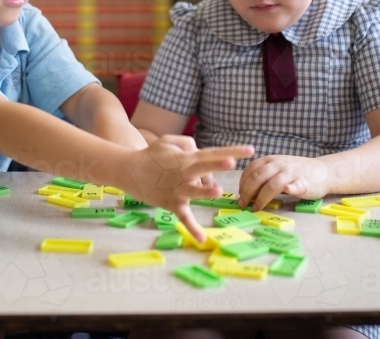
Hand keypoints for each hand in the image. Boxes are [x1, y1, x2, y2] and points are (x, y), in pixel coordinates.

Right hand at [120, 135, 253, 243]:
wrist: (128, 170)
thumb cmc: (150, 155)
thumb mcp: (167, 141)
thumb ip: (187, 143)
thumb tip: (200, 153)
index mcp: (187, 158)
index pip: (213, 153)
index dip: (232, 151)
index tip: (250, 150)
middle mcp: (184, 172)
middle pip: (204, 167)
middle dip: (217, 164)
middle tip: (230, 161)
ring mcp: (178, 189)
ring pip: (194, 190)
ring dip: (205, 191)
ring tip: (217, 190)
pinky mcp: (171, 203)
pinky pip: (183, 217)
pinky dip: (191, 228)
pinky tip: (201, 239)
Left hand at [237, 155, 329, 210]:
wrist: (322, 171)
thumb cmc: (295, 172)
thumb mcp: (276, 168)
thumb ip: (263, 176)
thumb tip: (245, 191)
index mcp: (270, 160)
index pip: (251, 170)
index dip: (242, 183)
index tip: (240, 195)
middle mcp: (279, 164)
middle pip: (258, 177)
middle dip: (248, 192)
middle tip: (243, 204)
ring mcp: (292, 173)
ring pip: (273, 184)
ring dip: (262, 197)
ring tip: (256, 208)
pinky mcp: (305, 183)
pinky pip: (297, 185)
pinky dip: (292, 187)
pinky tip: (288, 190)